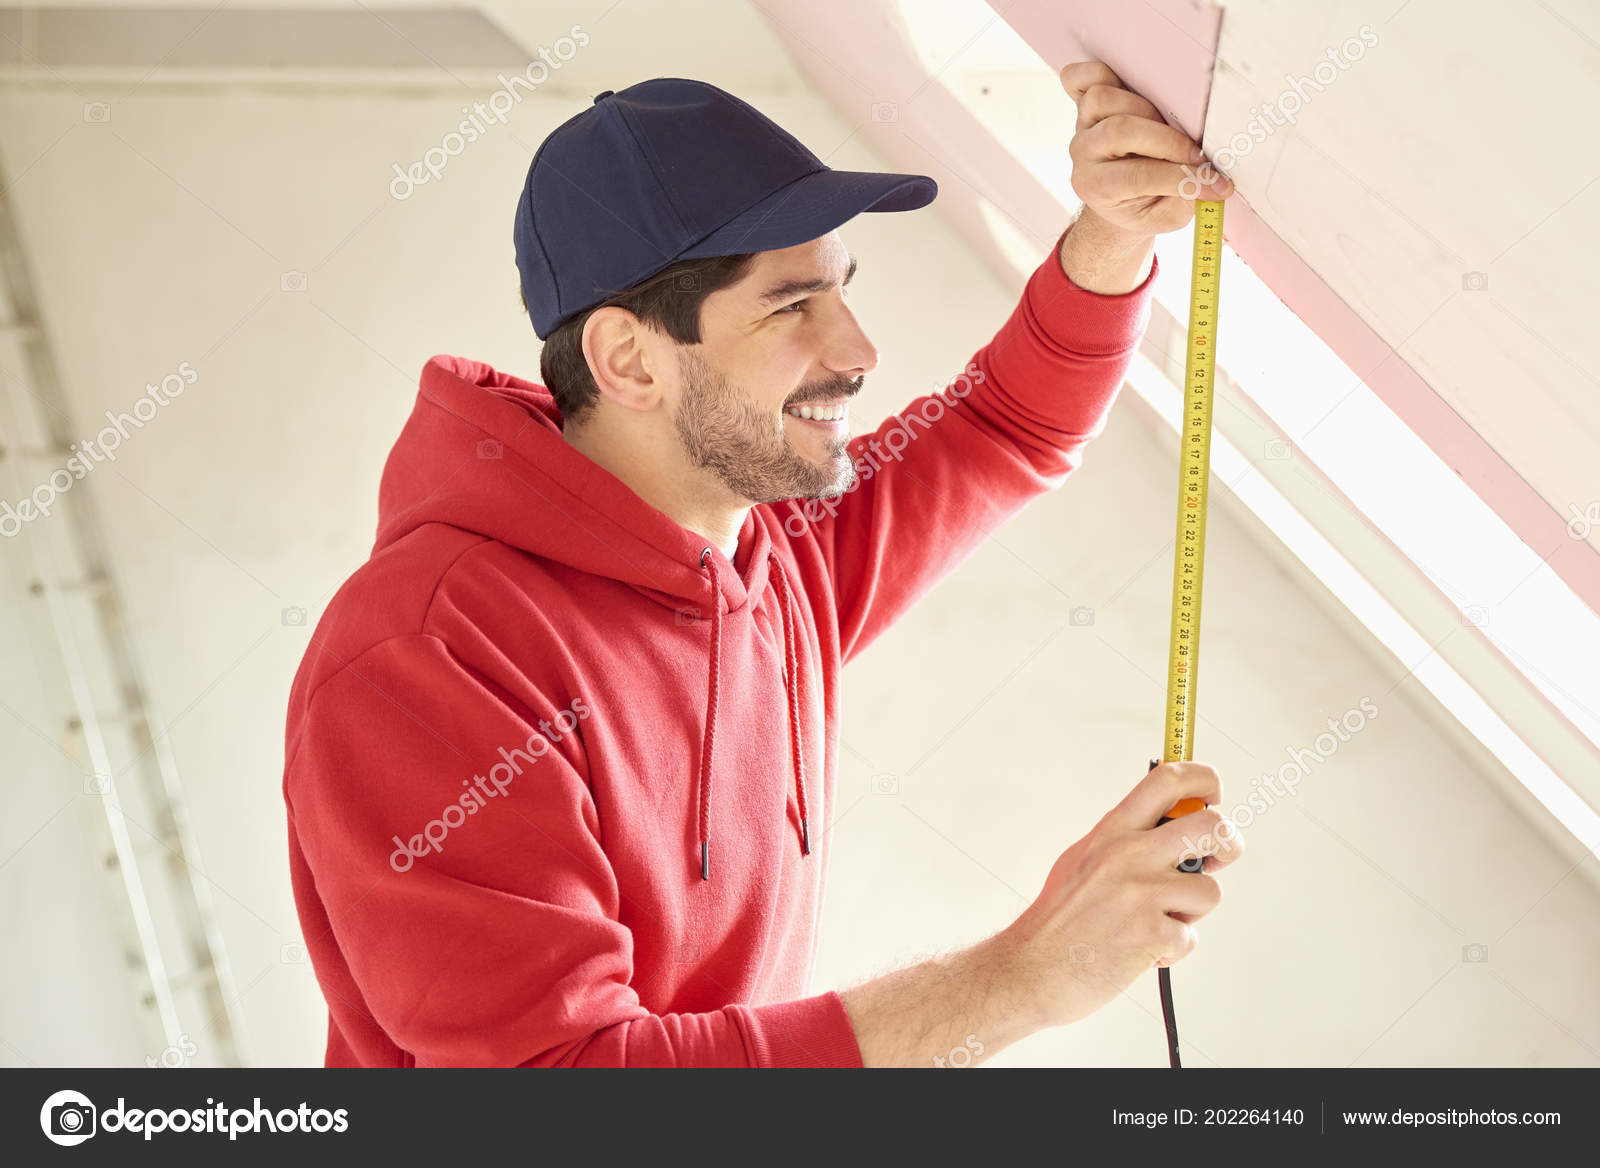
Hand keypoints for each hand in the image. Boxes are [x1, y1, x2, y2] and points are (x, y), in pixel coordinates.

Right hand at [998, 761, 1243, 1030]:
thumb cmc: (1058, 920)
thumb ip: (1124, 840)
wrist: (1033, 968)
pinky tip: (1142, 949)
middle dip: (1229, 844)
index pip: (1168, 780)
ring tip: (1158, 920)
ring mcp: (1142, 893)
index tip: (1213, 795)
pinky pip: (1190, 937)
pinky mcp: (1152, 933)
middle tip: (1218, 859)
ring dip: (1192, 912)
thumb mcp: (1083, 859)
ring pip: (1210, 891)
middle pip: (1212, 826)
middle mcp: (1129, 854)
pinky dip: (1172, 948)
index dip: (1204, 780)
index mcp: (1112, 831)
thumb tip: (1168, 827)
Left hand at [1059, 60, 1233, 240]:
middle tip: (1197, 154)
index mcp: (1098, 188)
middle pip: (1120, 130)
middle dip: (1168, 141)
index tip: (1217, 184)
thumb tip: (1213, 176)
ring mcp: (1082, 125)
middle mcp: (1084, 153)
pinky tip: (1124, 84)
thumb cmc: (1145, 204)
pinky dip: (1097, 74)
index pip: (1138, 177)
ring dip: (1143, 106)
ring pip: (1102, 98)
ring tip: (1168, 122)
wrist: (1116, 200)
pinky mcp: (1083, 102)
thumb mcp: (1166, 216)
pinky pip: (1078, 77)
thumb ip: (1185, 198)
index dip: (1182, 177)